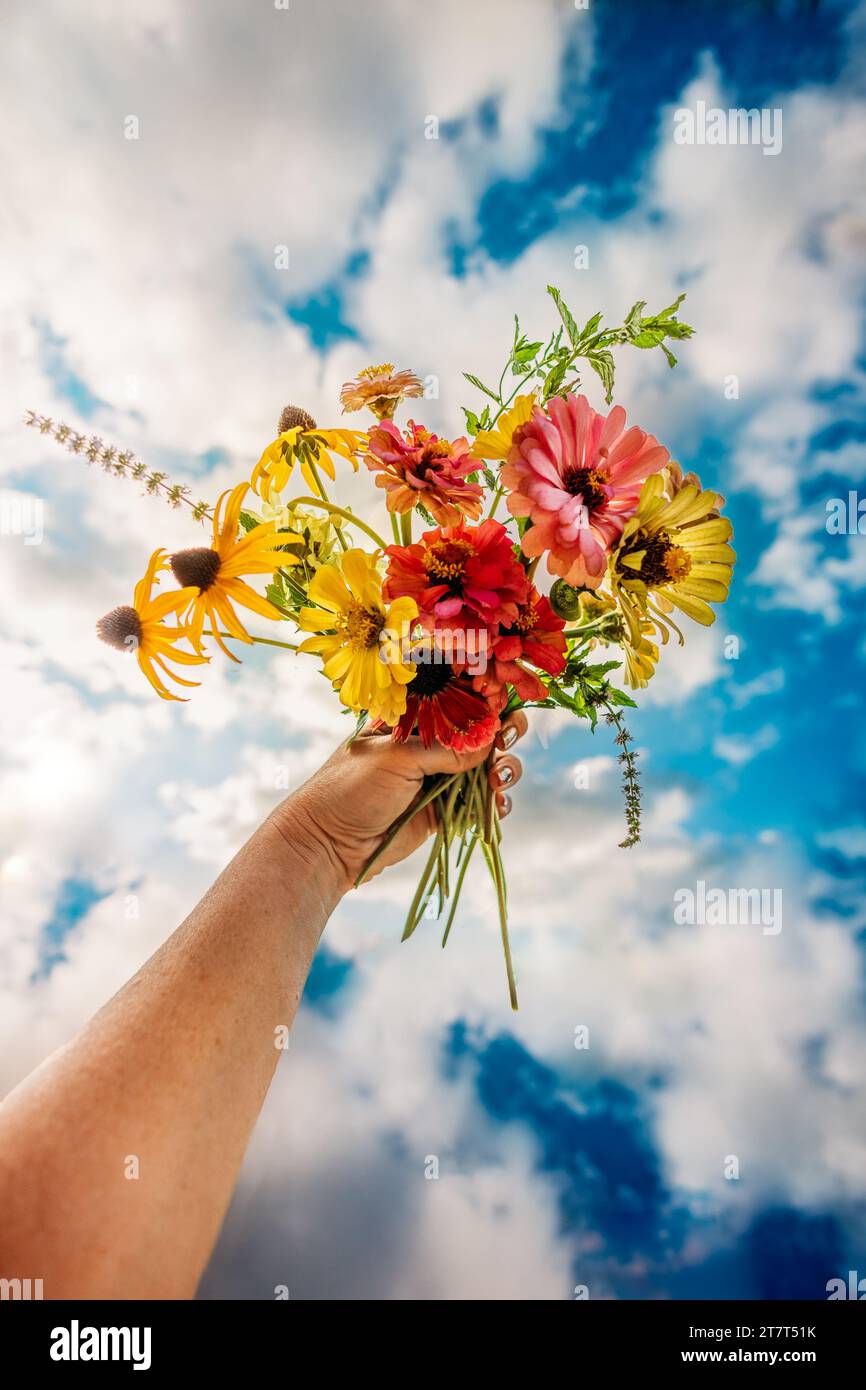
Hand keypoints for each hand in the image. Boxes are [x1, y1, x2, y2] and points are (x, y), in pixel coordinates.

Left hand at [272, 711, 527, 892]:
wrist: (330, 844)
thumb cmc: (351, 788)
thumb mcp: (397, 758)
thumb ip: (446, 749)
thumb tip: (491, 742)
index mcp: (412, 717)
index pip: (457, 695)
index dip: (484, 695)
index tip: (502, 700)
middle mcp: (430, 742)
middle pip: (481, 728)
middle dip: (503, 730)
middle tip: (508, 737)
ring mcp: (440, 776)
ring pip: (488, 764)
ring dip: (505, 766)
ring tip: (500, 777)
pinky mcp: (446, 809)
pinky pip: (481, 801)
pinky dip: (497, 802)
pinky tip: (498, 804)